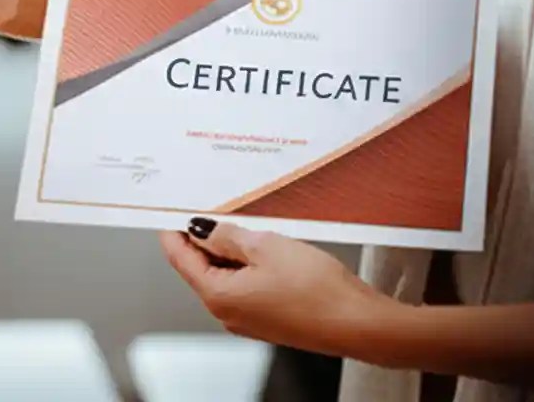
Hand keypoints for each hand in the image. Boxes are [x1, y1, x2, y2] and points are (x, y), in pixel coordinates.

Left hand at [159, 218, 398, 356]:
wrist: (360, 324)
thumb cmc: (318, 290)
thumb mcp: (265, 247)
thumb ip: (226, 236)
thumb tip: (200, 229)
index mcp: (218, 296)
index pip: (180, 259)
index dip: (174, 232)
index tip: (173, 211)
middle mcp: (227, 313)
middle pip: (200, 269)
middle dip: (204, 239)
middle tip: (213, 209)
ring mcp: (247, 319)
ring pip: (225, 277)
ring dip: (228, 251)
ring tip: (245, 226)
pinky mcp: (268, 319)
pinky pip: (245, 287)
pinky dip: (246, 266)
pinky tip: (263, 249)